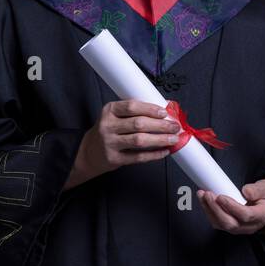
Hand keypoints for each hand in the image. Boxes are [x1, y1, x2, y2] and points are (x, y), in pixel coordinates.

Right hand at [64, 100, 182, 190]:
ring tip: (173, 138)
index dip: (150, 109)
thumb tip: (165, 109)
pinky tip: (164, 151)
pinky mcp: (114, 159)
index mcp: (109, 110)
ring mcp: (110, 143)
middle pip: (138, 124)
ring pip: (139, 140)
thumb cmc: (109, 130)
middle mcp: (108, 126)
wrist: (90, 151)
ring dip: (160, 139)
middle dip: (160, 125)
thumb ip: (136, 112)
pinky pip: (138, 157)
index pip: (132, 106)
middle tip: (175, 127)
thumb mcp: (116, 116)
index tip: (165, 112)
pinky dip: (154, 155)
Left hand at [197, 179, 264, 234]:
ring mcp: (240, 228)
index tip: (221, 196)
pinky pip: (218, 223)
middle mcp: (249, 226)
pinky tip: (205, 201)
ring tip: (202, 195)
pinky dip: (209, 213)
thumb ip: (258, 190)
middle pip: (230, 223)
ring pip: (221, 225)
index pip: (245, 215)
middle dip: (215, 209)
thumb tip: (245, 192)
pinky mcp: (232, 226)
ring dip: (209, 211)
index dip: (231, 207)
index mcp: (261, 216)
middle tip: (208, 195)